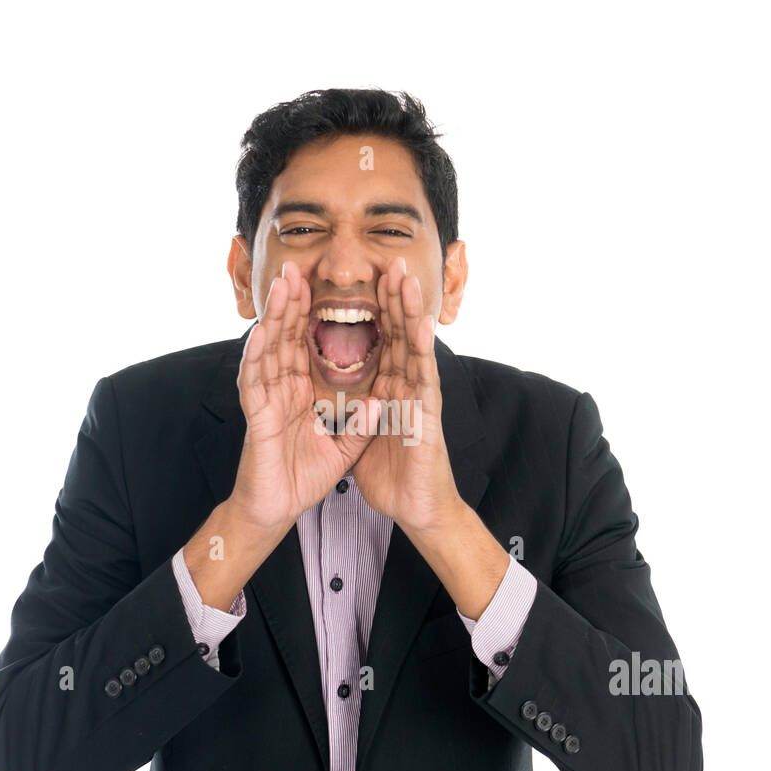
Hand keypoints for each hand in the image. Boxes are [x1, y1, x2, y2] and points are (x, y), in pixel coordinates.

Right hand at [230, 261, 380, 533]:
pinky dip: (256, 356)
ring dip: (274, 318)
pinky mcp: (256, 419)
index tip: (326, 288)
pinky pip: (254, 383)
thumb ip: (359, 425)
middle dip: (290, 303)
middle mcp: (280, 391)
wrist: (276, 513)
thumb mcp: (343, 450)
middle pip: (285, 339)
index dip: (314, 318)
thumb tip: (378, 401)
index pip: (307, 347)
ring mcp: (266, 402)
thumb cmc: (301, 480)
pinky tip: (262, 331)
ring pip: (268, 351)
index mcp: (300, 394)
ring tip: (282, 286)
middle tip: (296, 269)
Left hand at [351, 257, 462, 534]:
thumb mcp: (363, 435)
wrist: (415, 509)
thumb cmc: (394, 474)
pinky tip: (420, 325)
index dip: (376, 311)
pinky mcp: (427, 418)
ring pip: (414, 348)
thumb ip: (356, 410)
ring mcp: (420, 400)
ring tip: (407, 279)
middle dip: (395, 299)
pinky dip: (422, 352)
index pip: (383, 341)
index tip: (368, 279)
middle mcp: (407, 388)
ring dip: (411, 312)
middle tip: (391, 262)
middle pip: (400, 335)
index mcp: (390, 389)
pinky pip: (424, 380)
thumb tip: (343, 395)